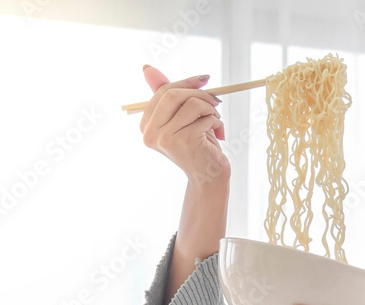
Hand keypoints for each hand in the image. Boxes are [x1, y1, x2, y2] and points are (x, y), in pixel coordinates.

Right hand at [139, 65, 229, 185]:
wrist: (208, 176)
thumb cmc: (196, 145)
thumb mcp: (180, 118)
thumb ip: (166, 95)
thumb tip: (147, 68)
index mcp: (146, 126)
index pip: (163, 92)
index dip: (186, 82)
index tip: (204, 79)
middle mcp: (150, 133)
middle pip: (173, 94)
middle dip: (199, 93)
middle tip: (215, 100)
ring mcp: (166, 138)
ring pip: (192, 104)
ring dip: (211, 108)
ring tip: (215, 120)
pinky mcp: (185, 141)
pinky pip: (205, 116)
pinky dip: (217, 121)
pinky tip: (218, 133)